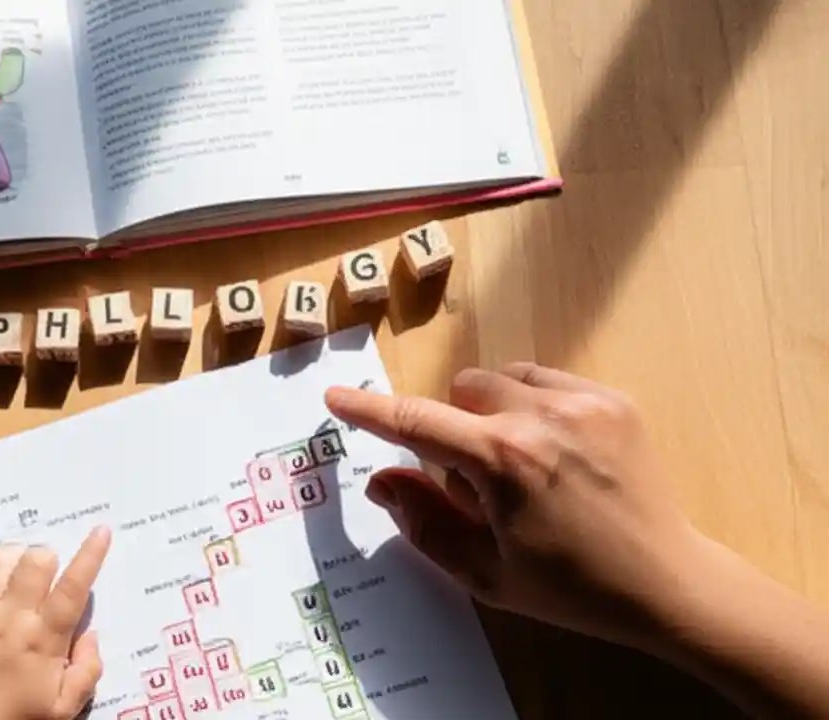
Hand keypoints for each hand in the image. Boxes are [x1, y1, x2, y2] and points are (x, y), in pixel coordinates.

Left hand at [0, 527, 111, 719]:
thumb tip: (91, 635)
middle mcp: (12, 619)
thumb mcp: (65, 707)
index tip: (101, 531)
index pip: (72, 587)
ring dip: (12, 554)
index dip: (90, 555)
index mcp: (44, 639)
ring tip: (18, 565)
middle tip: (49, 570)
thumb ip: (87, 671)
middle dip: (48, 556)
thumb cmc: (17, 715)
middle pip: (34, 562)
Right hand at [325, 364, 703, 649]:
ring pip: (503, 379)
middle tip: (482, 484)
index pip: (418, 424)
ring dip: (494, 412)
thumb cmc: (568, 587)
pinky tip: (555, 453)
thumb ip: (423, 522)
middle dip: (457, 428)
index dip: (370, 410)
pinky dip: (533, 407)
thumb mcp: (483, 572)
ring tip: (522, 465)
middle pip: (462, 391)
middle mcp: (542, 418)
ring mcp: (584, 403)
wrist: (666, 583)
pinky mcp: (613, 400)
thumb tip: (382, 478)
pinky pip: (546, 380)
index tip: (337, 396)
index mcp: (504, 463)